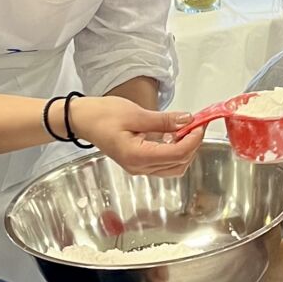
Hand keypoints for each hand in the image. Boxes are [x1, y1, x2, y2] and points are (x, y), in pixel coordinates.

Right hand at [70, 95, 202, 177]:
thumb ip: (164, 120)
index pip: (177, 154)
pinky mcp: (138, 163)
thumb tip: (187, 120)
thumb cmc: (102, 115)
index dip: (193, 140)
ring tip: (186, 129)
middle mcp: (139, 167)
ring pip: (173, 167)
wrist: (82, 120)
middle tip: (197, 124)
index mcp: (138, 156)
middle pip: (178, 164)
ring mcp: (139, 168)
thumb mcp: (135, 113)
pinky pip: (163, 163)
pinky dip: (174, 151)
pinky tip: (174, 134)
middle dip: (192, 145)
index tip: (200, 124)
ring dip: (185, 149)